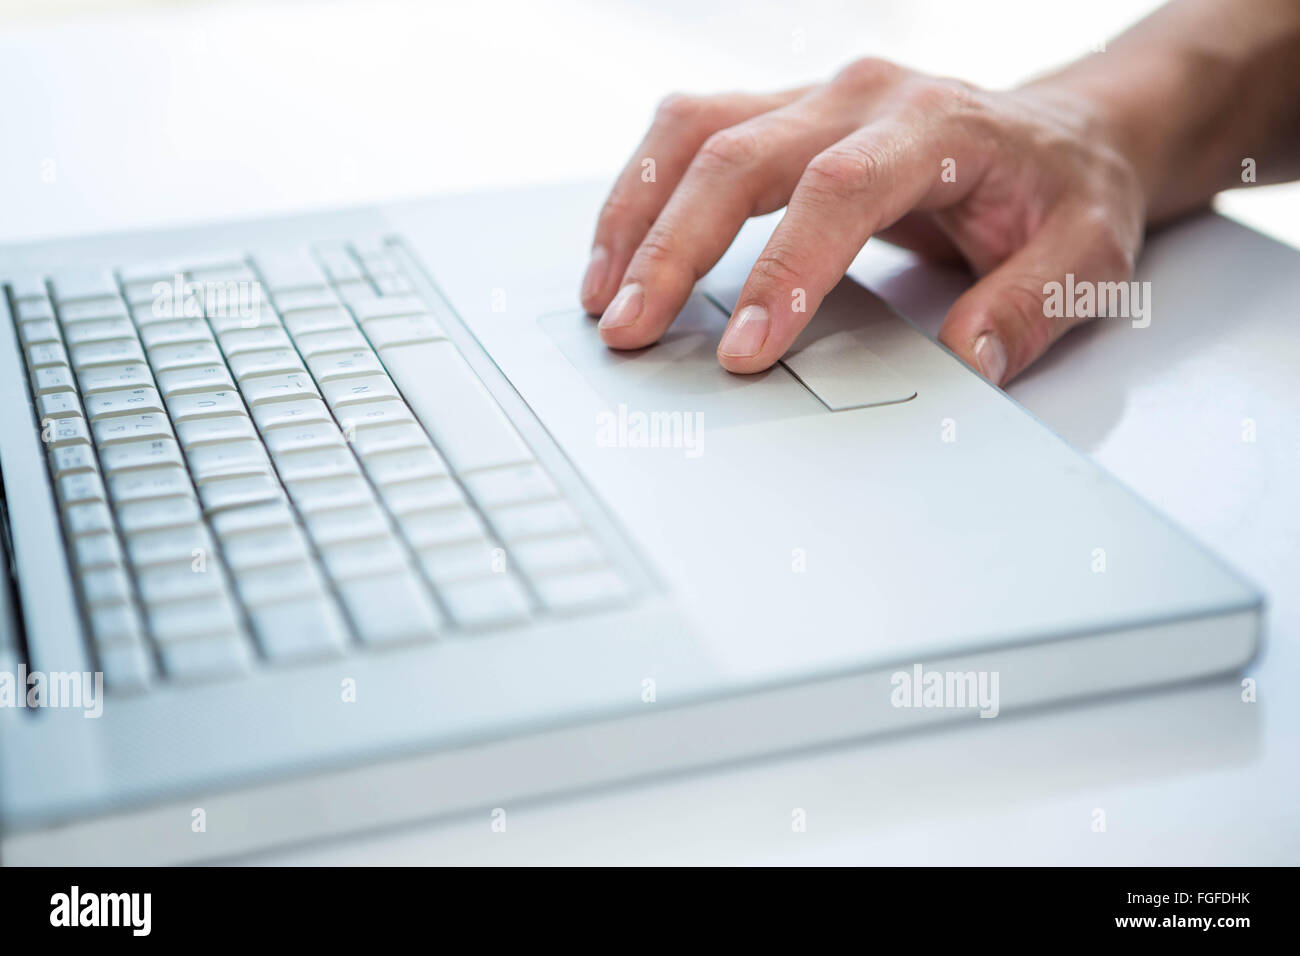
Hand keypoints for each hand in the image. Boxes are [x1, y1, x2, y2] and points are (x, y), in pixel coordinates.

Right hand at [580, 59, 1144, 385]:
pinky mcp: (781, 112)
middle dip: (673, 249)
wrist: (1064, 135)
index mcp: (937, 124)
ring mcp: (813, 96)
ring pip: (693, 131)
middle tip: (631, 330)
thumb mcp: (1087, 257)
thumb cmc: (1065, 193)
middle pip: (738, 154)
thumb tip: (963, 361)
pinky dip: (644, 192)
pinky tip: (620, 250)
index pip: (838, 189)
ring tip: (603, 295)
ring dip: (636, 213)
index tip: (746, 351)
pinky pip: (690, 133)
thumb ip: (1030, 308)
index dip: (783, 268)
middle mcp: (862, 94)